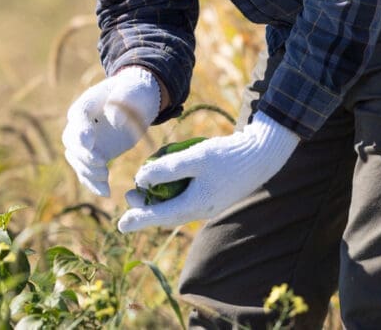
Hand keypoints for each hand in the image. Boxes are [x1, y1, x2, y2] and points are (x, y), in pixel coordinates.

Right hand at [61, 67, 161, 196]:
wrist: (137, 100)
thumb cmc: (135, 92)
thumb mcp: (134, 92)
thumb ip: (125, 101)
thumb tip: (116, 120)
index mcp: (88, 103)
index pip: (77, 116)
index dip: (80, 130)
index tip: (89, 142)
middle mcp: (81, 123)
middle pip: (70, 141)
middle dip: (83, 155)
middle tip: (102, 164)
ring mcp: (86, 141)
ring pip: (76, 159)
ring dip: (87, 171)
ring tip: (105, 177)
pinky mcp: (95, 154)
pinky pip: (87, 171)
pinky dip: (93, 183)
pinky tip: (106, 192)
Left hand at [117, 112, 298, 232]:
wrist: (261, 155)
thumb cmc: (227, 156)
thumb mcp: (195, 157)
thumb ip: (167, 169)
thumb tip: (141, 179)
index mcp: (196, 205)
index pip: (160, 216)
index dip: (138, 219)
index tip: (120, 225)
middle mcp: (202, 210)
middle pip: (166, 215)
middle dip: (145, 208)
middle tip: (128, 196)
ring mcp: (209, 204)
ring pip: (177, 207)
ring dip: (158, 199)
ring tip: (142, 186)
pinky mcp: (214, 196)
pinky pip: (187, 200)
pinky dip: (173, 192)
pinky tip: (167, 178)